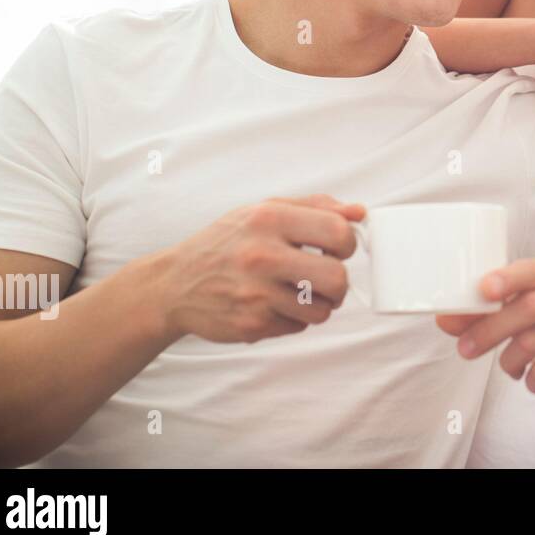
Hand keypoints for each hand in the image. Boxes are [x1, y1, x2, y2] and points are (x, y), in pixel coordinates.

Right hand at [152, 194, 362, 342]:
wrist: (174, 283)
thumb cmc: (227, 243)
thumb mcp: (265, 211)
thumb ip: (315, 207)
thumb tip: (359, 212)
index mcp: (269, 218)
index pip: (338, 231)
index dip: (348, 243)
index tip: (338, 249)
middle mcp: (262, 255)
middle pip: (337, 278)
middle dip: (339, 282)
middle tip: (326, 279)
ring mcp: (255, 293)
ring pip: (322, 310)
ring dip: (318, 304)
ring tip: (298, 292)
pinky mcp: (251, 324)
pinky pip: (299, 327)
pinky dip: (294, 319)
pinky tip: (273, 305)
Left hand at [435, 256, 534, 395]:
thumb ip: (495, 308)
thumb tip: (447, 319)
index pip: (532, 270)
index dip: (506, 279)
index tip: (483, 289)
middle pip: (526, 310)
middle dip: (488, 331)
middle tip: (465, 349)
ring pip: (531, 344)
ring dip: (508, 361)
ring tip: (509, 365)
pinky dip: (531, 380)